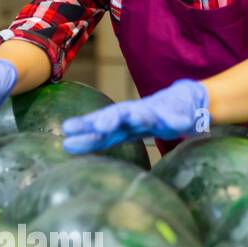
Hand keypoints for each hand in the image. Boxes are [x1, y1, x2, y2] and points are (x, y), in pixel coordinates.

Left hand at [61, 79, 209, 153]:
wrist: (183, 101)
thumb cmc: (145, 118)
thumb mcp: (122, 130)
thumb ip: (99, 138)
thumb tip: (65, 145)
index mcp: (121, 122)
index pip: (99, 126)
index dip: (84, 128)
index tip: (66, 130)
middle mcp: (135, 114)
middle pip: (119, 116)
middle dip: (108, 119)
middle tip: (99, 126)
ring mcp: (157, 113)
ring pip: (147, 114)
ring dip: (140, 116)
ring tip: (135, 119)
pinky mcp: (177, 115)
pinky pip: (179, 119)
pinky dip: (179, 121)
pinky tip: (182, 124)